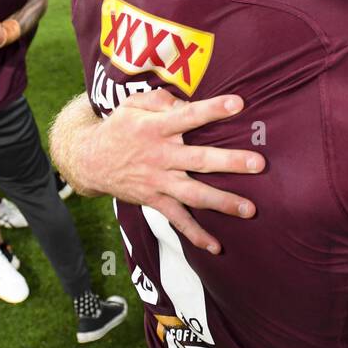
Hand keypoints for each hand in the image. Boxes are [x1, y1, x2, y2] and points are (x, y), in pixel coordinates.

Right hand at [61, 88, 264, 253]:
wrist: (89, 160)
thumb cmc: (120, 127)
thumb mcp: (134, 105)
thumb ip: (161, 101)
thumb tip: (187, 105)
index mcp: (156, 128)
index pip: (188, 116)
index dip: (213, 109)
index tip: (239, 104)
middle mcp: (160, 156)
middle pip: (198, 159)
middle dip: (229, 162)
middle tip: (258, 163)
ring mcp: (158, 181)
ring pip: (193, 194)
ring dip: (222, 202)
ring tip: (250, 209)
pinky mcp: (155, 200)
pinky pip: (177, 220)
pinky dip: (195, 234)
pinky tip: (216, 246)